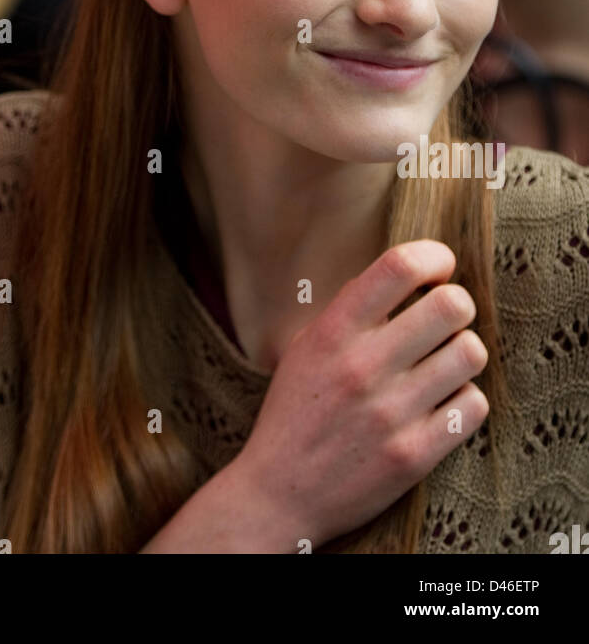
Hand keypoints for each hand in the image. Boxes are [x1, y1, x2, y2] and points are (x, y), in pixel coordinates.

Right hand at [233, 240, 488, 548]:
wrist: (278, 493)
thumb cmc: (297, 411)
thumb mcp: (307, 347)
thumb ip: (353, 311)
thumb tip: (410, 274)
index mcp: (333, 331)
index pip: (399, 266)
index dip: (433, 257)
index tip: (439, 268)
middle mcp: (363, 366)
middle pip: (450, 305)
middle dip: (457, 305)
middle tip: (447, 319)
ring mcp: (391, 413)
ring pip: (470, 353)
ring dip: (463, 354)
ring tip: (444, 364)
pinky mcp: (414, 455)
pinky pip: (472, 406)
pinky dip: (464, 401)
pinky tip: (442, 404)